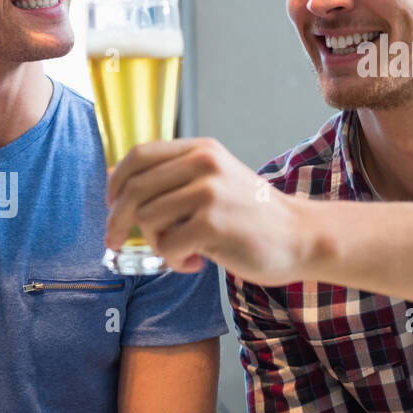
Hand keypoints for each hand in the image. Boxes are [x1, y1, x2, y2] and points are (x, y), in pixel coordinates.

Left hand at [106, 138, 310, 284]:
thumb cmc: (250, 215)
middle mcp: (203, 164)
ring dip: (156, 244)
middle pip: (133, 190)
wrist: (301, 236)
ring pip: (146, 220)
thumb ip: (172, 177)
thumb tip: (114, 179)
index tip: (111, 206)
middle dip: (117, 222)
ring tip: (181, 252)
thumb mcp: (213, 180)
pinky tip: (197, 263)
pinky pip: (168, 246)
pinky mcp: (213, 224)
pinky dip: (175, 262)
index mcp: (200, 149)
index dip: (115, 182)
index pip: (138, 156)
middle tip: (117, 244)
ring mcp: (208, 192)